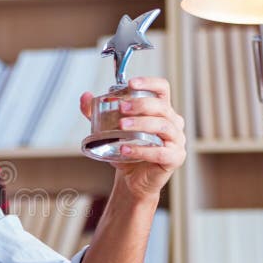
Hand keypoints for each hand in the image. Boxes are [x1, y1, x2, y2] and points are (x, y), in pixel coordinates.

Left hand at [80, 76, 185, 200]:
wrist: (132, 179)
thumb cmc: (127, 151)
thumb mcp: (109, 129)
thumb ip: (95, 113)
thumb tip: (85, 96)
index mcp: (161, 111)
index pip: (162, 88)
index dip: (149, 83)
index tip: (131, 83)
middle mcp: (173, 123)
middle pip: (161, 107)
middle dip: (140, 105)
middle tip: (121, 108)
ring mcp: (176, 141)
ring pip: (162, 126)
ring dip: (141, 124)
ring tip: (121, 127)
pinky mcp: (174, 158)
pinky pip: (159, 152)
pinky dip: (141, 149)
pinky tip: (125, 149)